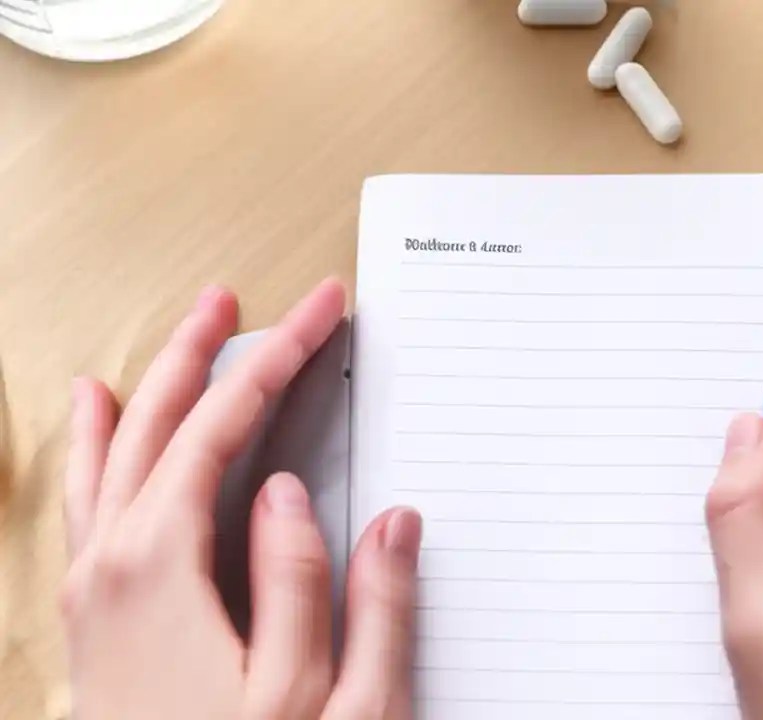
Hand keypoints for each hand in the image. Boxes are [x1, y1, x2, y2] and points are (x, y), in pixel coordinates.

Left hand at [62, 279, 421, 719]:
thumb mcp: (329, 706)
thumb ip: (334, 596)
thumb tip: (350, 509)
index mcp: (163, 567)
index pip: (220, 426)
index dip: (274, 357)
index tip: (318, 311)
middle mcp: (111, 563)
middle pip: (155, 420)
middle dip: (207, 347)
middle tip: (247, 298)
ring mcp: (95, 588)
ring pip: (113, 451)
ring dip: (151, 382)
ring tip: (181, 331)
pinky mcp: (99, 614)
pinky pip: (88, 496)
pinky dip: (95, 442)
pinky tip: (95, 419)